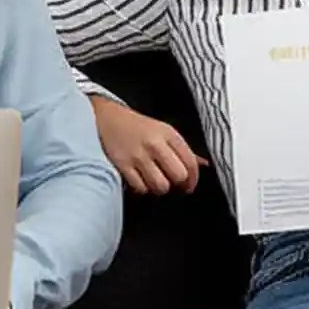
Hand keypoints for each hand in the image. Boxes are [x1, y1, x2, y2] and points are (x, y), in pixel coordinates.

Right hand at [89, 96, 207, 194]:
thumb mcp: (163, 131)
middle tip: (172, 184)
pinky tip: (139, 181)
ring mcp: (138, 155)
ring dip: (159, 188)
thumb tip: (204, 164)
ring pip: (160, 186)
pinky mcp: (122, 165)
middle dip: (178, 185)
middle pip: (179, 176)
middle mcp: (155, 144)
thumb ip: (184, 149)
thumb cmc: (136, 127)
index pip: (191, 162)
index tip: (189, 185)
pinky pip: (140, 188)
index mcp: (168, 134)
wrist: (105, 118)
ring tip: (154, 181)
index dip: (193, 179)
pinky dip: (141, 189)